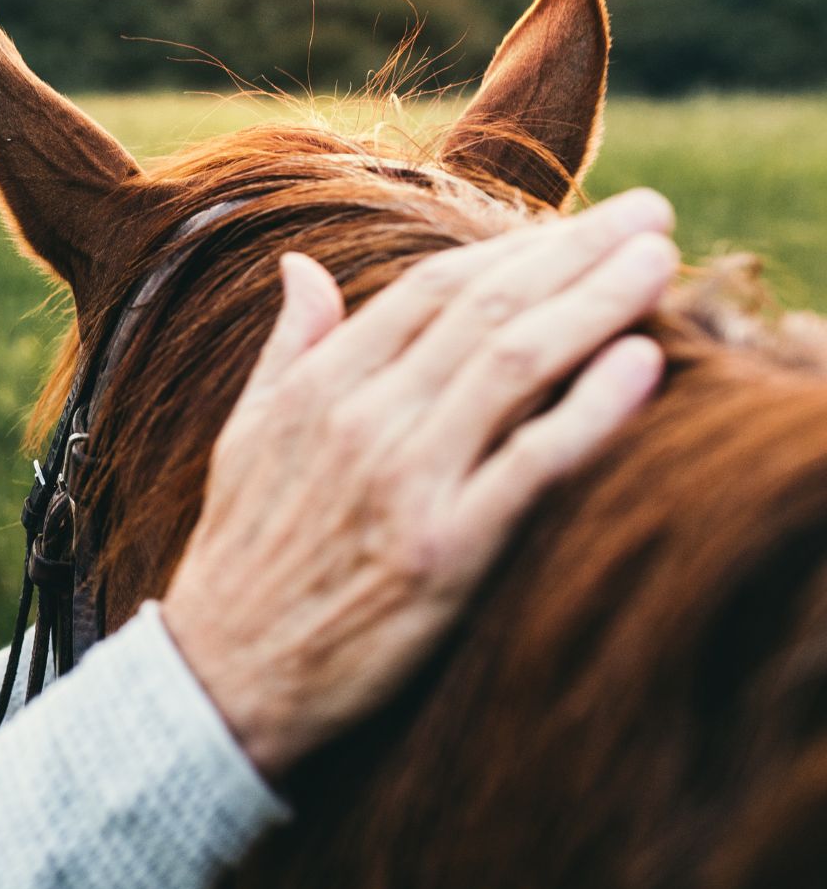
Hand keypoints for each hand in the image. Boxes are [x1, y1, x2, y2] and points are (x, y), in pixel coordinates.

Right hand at [160, 188, 677, 776]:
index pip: (432, 291)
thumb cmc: (241, 555)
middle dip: (578, 252)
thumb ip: (287, 346)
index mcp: (319, 388)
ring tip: (662, 264)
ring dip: (599, 304)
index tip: (578, 224)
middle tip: (650, 213)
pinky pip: (533, 463)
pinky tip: (640, 365)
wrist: (225, 675)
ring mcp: (404, 484)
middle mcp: (363, 421)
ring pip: (516, 366)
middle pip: (487, 310)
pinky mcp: (443, 553)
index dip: (512, 246)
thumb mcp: (245, 434)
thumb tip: (300, 265)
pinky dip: (591, 409)